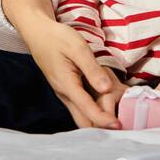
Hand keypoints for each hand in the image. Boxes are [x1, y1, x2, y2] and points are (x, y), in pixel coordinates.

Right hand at [21, 15, 122, 129]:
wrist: (38, 33)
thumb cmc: (58, 38)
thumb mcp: (78, 48)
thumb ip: (92, 70)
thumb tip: (107, 89)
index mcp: (66, 84)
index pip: (87, 109)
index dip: (103, 119)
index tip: (118, 126)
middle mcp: (64, 94)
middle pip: (82, 121)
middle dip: (100, 126)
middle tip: (120, 124)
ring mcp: (64, 93)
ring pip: (81, 116)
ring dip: (97, 120)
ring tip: (116, 117)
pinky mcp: (67, 90)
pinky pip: (80, 107)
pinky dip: (93, 112)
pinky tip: (106, 107)